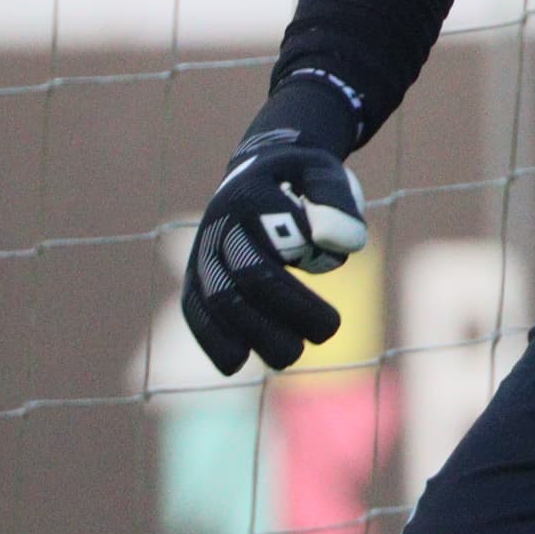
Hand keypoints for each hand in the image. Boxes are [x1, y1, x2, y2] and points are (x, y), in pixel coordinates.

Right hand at [179, 90, 369, 373]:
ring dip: (251, 335)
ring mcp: (205, 250)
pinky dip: (210, 337)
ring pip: (215, 301)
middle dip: (284, 318)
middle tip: (324, 335)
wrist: (260, 171)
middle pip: (244, 283)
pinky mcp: (197, 273)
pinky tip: (234, 362)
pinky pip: (194, 307)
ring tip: (288, 355)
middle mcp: (221, 225)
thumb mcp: (325, 171)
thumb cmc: (301, 178)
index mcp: (252, 199)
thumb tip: (340, 243)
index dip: (301, 292)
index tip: (334, 321)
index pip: (274, 252)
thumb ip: (335, 200)